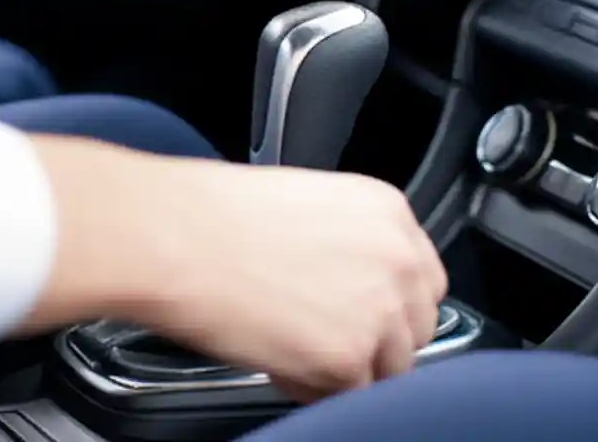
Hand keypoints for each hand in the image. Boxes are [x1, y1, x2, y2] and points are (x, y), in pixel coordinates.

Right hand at [19, 137, 447, 402]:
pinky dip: (314, 386)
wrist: (174, 237)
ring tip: (291, 345)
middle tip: (323, 334)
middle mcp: (397, 258)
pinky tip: (276, 358)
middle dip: (377, 337)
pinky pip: (350, 394)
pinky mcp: (348, 358)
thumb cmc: (213, 214)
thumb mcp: (304, 203)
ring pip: (390, 366)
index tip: (365, 312)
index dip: (392, 301)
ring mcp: (379, 311)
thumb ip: (346, 241)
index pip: (423, 277)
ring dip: (348, 365)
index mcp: (388, 211)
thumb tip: (349, 281)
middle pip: (416, 325)